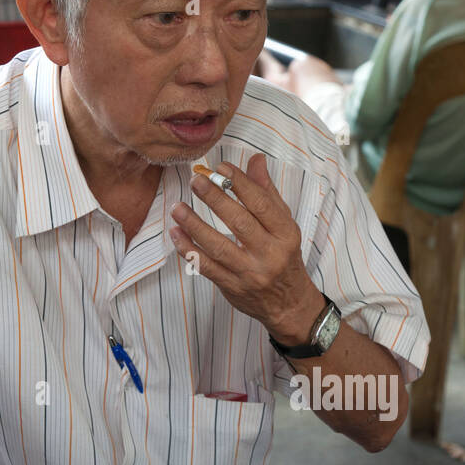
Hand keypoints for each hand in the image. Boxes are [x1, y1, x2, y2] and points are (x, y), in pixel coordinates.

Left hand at [169, 153, 324, 343]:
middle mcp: (269, 254)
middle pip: (239, 222)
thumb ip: (267, 193)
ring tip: (178, 207)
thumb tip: (255, 160)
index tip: (221, 168)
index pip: (261, 204)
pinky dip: (188, 249)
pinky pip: (206, 266)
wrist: (288, 304)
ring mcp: (249, 273)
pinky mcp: (231, 286)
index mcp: (285, 234)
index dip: (240, 184)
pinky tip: (176, 233)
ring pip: (218, 246)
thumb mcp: (284, 225)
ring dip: (194, 225)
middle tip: (195, 181)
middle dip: (215, 199)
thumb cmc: (284, 257)